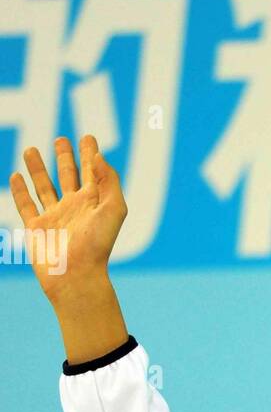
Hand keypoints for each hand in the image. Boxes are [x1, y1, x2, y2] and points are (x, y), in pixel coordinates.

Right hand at [9, 135, 127, 301]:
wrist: (76, 274)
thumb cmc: (98, 244)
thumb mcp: (113, 208)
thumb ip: (108, 180)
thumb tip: (98, 155)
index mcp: (94, 202)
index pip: (92, 171)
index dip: (90, 154)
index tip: (88, 137)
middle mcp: (74, 207)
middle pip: (68, 175)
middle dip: (65, 157)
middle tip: (61, 139)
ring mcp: (54, 217)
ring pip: (44, 186)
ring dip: (38, 168)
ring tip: (31, 149)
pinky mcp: (36, 228)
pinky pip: (25, 204)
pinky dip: (20, 190)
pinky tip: (16, 175)